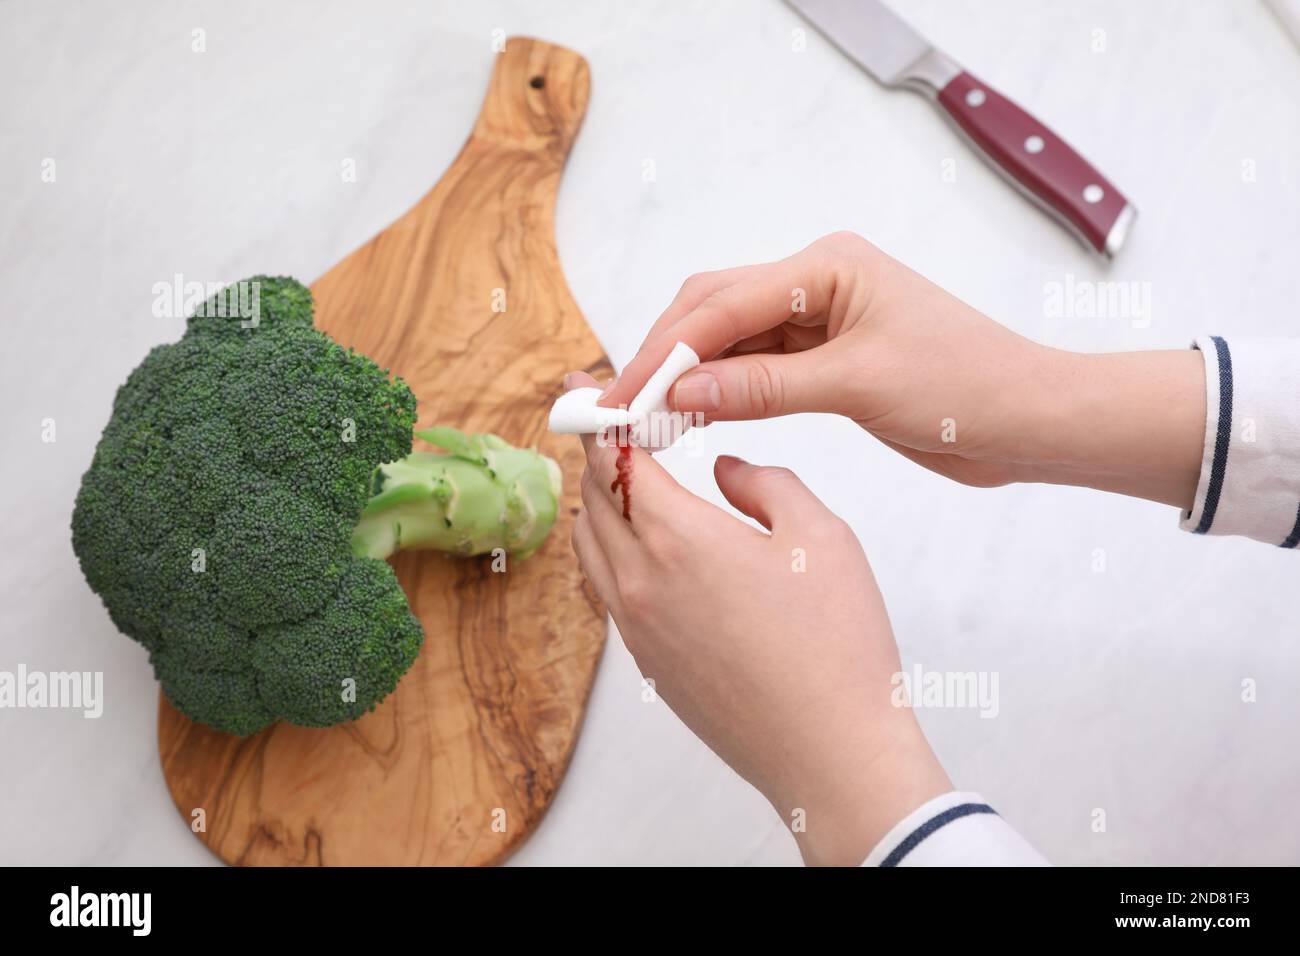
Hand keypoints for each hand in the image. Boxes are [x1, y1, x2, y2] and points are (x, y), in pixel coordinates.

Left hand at [565, 373, 950, 865]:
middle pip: (593, 500)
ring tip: (620, 476)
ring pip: (591, 548)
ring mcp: (636, 629)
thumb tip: (728, 471)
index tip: (588, 392)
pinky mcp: (647, 663)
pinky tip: (641, 544)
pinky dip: (608, 551)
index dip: (598, 419)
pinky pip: (607, 589)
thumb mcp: (821, 535)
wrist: (831, 753)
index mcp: (677, 540)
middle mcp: (639, 583)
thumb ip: (764, 483)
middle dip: (594, 453)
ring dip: (597, 503)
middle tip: (604, 423)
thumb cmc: (836, 646)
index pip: (613, 461)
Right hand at [602, 232, 1204, 509]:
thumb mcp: (857, 384)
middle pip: (711, 310)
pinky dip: (719, 394)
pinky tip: (688, 417)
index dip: (664, 353)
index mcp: (826, 266)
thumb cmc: (965, 387)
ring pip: (727, 342)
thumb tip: (683, 390)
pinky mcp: (822, 359)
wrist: (1026, 420)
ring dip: (686, 378)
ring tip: (642, 420)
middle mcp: (814, 282)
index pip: (721, 305)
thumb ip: (764, 386)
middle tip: (618, 409)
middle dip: (663, 357)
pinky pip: (753, 371)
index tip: (623, 397)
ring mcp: (817, 320)